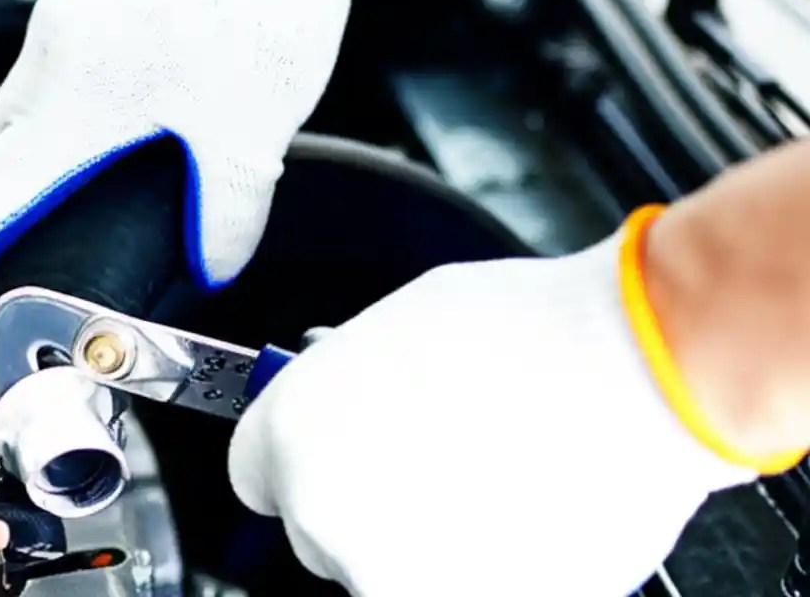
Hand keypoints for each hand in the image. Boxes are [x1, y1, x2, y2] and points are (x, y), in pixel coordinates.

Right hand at [0, 0, 406, 312]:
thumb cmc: (270, 3)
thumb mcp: (253, 137)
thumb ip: (226, 219)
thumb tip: (211, 266)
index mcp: (79, 90)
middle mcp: (56, 47)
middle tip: (7, 251)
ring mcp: (69, 13)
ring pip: (18, 105)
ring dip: (26, 156)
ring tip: (58, 200)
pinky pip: (50, 71)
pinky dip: (58, 115)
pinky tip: (106, 132)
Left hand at [228, 225, 753, 595]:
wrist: (641, 377)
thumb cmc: (529, 332)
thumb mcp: (394, 327)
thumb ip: (343, 384)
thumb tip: (342, 404)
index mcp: (294, 436)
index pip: (257, 475)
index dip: (304, 458)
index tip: (331, 455)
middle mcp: (329, 518)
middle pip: (320, 526)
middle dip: (365, 498)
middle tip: (431, 455)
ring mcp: (395, 579)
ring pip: (385, 566)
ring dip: (421, 538)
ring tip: (489, 477)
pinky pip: (456, 584)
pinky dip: (481, 563)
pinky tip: (519, 507)